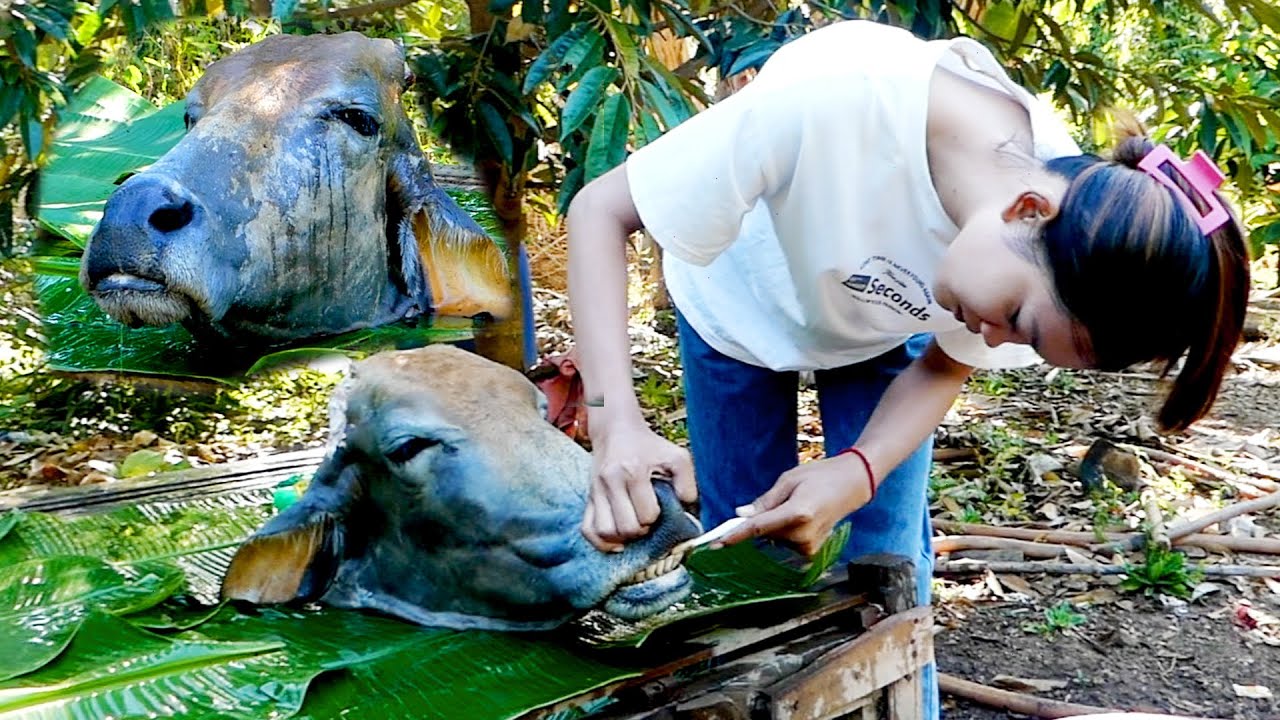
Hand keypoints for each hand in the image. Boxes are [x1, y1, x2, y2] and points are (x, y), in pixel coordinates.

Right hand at [581, 421, 695, 551]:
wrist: (616, 430)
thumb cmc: (650, 446)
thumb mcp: (676, 457)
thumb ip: (688, 485)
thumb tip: (688, 516)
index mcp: (633, 471)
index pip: (646, 515)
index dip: (657, 518)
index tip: (660, 509)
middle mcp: (610, 482)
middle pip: (626, 527)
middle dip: (642, 530)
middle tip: (648, 519)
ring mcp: (596, 491)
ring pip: (606, 532)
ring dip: (623, 537)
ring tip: (635, 526)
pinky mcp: (588, 498)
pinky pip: (587, 530)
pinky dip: (602, 541)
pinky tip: (617, 540)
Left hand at [718, 454, 872, 555]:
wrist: (852, 485)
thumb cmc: (820, 476)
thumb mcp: (788, 480)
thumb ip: (764, 501)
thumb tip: (741, 513)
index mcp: (797, 514)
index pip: (757, 528)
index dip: (734, 535)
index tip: (716, 544)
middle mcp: (803, 534)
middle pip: (764, 532)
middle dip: (761, 519)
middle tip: (780, 499)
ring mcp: (809, 545)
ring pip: (774, 537)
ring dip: (776, 523)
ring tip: (797, 505)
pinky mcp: (812, 550)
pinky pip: (785, 541)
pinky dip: (785, 529)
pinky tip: (802, 516)